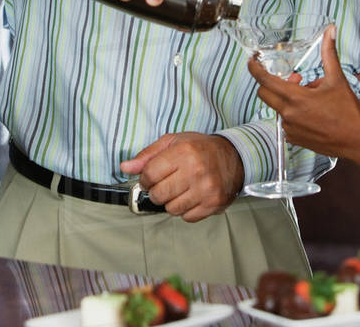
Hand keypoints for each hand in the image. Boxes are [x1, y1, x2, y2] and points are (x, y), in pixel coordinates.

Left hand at [119, 132, 242, 221]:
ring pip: (171, 209)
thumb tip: (125, 168)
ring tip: (179, 190)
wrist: (234, 157)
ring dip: (171, 202)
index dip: (145, 179)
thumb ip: (147, 155)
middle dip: (156, 191)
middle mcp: (195, 171)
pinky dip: (185, 210)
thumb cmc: (200, 148)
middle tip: (165, 184)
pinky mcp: (213, 204)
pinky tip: (191, 197)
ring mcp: (206, 190)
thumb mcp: (173, 141)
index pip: (149, 175)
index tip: (150, 178)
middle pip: (158, 194)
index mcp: (183, 152)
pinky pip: (187, 217)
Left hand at [249, 26, 359, 165]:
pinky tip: (312, 113)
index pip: (265, 80)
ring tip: (312, 99)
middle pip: (265, 93)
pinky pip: (285, 122)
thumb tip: (330, 30)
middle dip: (274, 84)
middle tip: (297, 80)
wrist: (357, 140)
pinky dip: (293, 114)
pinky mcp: (294, 139)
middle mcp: (288, 114)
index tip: (252, 61)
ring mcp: (290, 129)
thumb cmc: (348, 111)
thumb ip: (329, 53)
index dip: (255, 69)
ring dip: (287, 100)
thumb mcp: (337, 79)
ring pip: (278, 107)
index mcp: (296, 98)